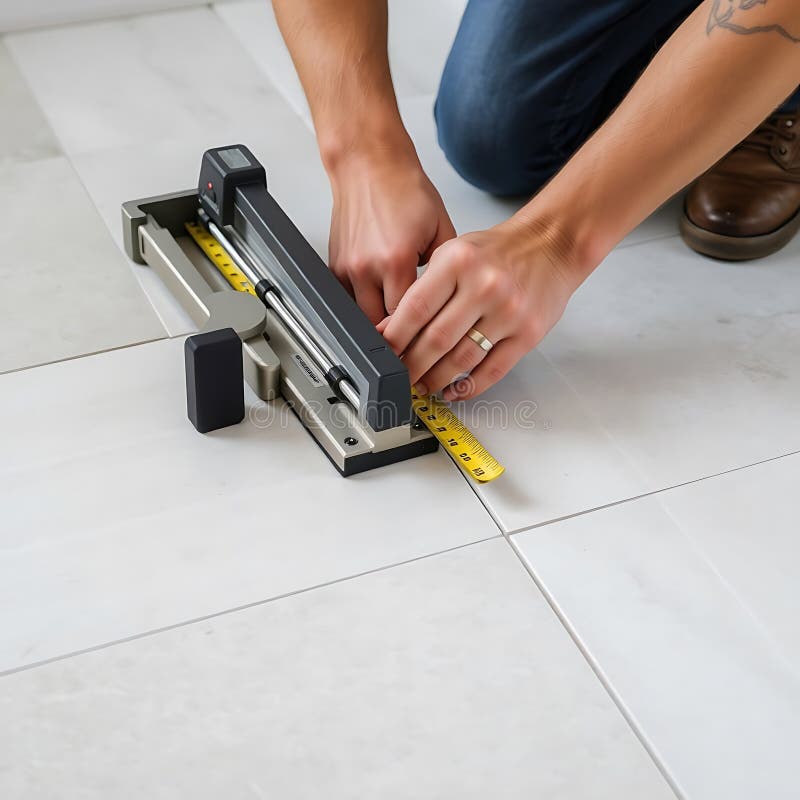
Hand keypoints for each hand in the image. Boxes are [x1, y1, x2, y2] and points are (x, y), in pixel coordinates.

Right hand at [328, 147, 455, 323]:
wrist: (369, 165)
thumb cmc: (404, 190)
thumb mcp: (441, 229)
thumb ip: (444, 271)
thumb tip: (445, 300)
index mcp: (395, 260)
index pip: (409, 317)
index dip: (421, 331)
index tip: (429, 338)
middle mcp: (366, 267)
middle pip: (381, 324)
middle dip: (400, 334)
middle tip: (415, 338)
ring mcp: (347, 268)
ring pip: (361, 317)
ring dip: (379, 322)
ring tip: (398, 321)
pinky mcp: (335, 266)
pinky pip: (348, 301)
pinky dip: (364, 306)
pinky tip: (380, 300)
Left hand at [379, 220, 580, 399]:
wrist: (552, 245)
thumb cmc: (499, 252)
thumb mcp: (452, 254)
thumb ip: (422, 290)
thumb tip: (388, 330)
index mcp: (459, 262)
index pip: (416, 309)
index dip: (395, 338)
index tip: (383, 354)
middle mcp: (484, 286)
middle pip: (436, 339)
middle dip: (412, 365)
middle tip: (400, 376)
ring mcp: (508, 312)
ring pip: (462, 359)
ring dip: (436, 380)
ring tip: (423, 385)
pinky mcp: (528, 334)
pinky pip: (492, 370)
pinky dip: (469, 387)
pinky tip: (454, 390)